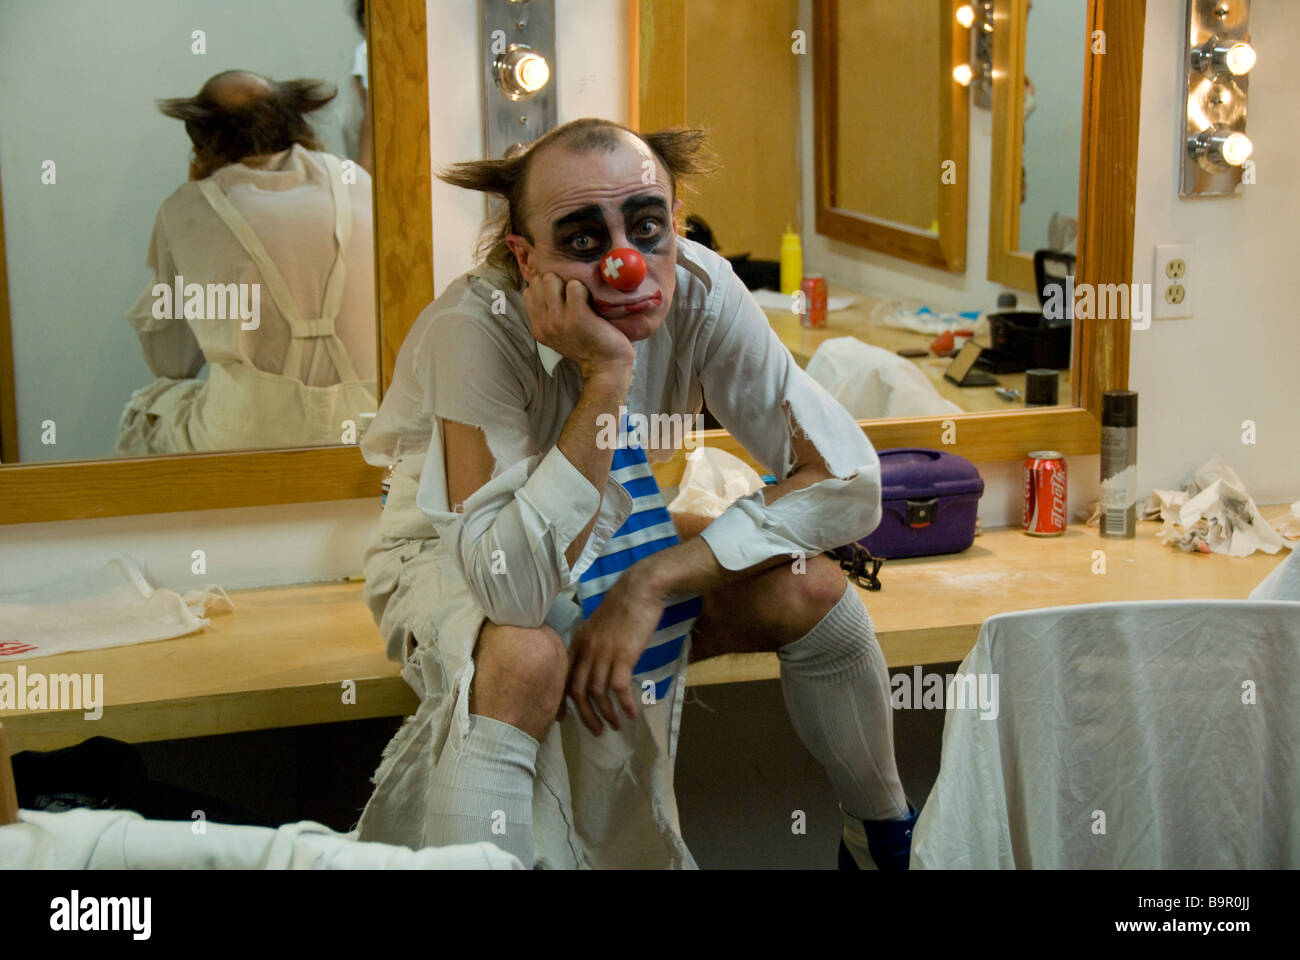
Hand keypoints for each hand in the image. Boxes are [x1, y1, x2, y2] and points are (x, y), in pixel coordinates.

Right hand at [522, 273, 633, 384]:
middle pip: (538, 282)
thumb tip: (546, 287)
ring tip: (580, 296)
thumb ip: (548, 315)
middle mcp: (545, 324)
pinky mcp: (578, 317)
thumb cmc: (587, 346)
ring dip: (568, 282)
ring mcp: (559, 320)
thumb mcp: (558, 334)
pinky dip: (584, 288)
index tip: (559, 294)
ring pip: (551, 280)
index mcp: (539, 328)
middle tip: (571, 294)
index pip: (528, 292)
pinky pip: (574, 286)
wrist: (606, 366)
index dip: (544, 287)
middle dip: (555, 282)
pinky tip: (590, 300)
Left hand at [561, 574, 665, 734]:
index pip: (564, 677)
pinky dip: (624, 704)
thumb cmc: (623, 606)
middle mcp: (587, 650)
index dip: (562, 701)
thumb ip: (592, 645)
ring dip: (606, 714)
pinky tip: (631, 713)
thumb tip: (593, 665)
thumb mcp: (598, 625)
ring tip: (616, 726)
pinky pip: (619, 687)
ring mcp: (604, 653)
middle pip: (578, 691)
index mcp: (578, 642)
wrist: (640, 589)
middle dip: (586, 715)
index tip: (564, 718)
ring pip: (597, 693)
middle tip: (596, 731)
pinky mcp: (624, 655)